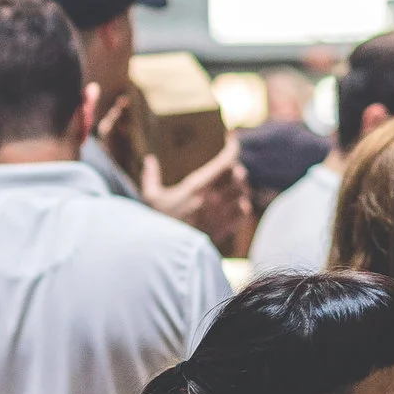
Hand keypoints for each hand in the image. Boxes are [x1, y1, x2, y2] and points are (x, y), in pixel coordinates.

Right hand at [140, 138, 251, 253]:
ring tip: (234, 185)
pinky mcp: (225, 230)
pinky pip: (243, 214)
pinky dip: (242, 207)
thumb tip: (149, 160)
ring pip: (244, 194)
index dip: (233, 147)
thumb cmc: (158, 224)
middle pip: (239, 176)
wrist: (167, 255)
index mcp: (198, 187)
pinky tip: (236, 205)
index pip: (225, 161)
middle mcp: (214, 199)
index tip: (231, 138)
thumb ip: (150, 177)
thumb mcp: (150, 198)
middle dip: (236, 169)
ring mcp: (222, 215)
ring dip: (241, 187)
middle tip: (230, 167)